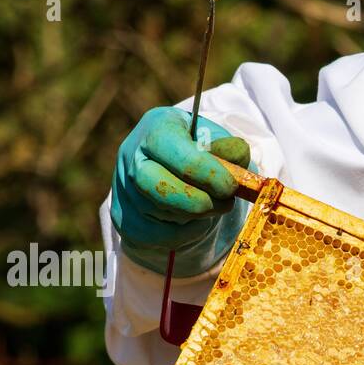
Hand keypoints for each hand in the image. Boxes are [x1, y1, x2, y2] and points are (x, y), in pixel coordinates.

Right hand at [110, 106, 251, 276]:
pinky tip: (192, 219)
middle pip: (163, 189)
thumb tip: (239, 153)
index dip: (212, 177)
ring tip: (210, 205)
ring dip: (197, 217)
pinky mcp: (126, 218)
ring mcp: (124, 189)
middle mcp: (132, 157)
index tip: (232, 187)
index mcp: (157, 129)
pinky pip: (161, 236)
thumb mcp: (214, 141)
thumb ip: (228, 149)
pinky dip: (185, 233)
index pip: (183, 158)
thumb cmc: (195, 150)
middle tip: (225, 202)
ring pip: (165, 215)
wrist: (164, 165)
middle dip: (202, 202)